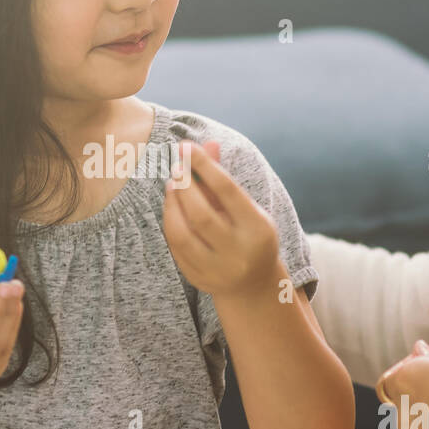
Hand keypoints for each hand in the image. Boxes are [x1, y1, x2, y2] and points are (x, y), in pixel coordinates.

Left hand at [163, 140, 280, 297]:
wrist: (253, 285)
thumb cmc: (249, 235)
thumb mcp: (246, 208)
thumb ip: (224, 178)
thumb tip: (207, 143)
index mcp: (257, 228)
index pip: (227, 191)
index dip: (204, 166)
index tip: (187, 146)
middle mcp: (238, 252)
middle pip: (201, 215)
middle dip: (184, 186)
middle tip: (176, 166)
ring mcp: (217, 269)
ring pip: (182, 234)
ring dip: (171, 205)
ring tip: (172, 185)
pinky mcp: (199, 279)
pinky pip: (175, 247)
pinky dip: (170, 222)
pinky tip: (171, 206)